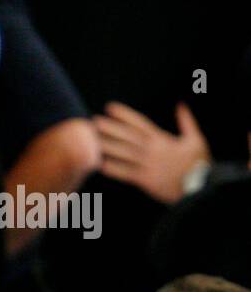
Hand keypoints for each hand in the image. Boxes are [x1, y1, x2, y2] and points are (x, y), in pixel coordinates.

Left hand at [94, 101, 209, 203]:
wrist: (200, 186)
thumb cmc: (198, 163)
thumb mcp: (195, 139)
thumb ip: (187, 122)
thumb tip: (181, 105)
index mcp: (162, 139)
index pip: (139, 123)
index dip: (124, 114)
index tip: (110, 107)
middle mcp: (152, 150)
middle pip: (127, 136)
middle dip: (110, 128)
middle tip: (93, 121)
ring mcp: (147, 165)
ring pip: (123, 153)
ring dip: (106, 146)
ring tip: (91, 139)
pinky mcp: (145, 180)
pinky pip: (125, 173)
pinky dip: (113, 169)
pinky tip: (99, 164)